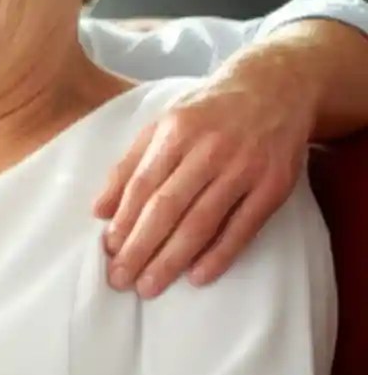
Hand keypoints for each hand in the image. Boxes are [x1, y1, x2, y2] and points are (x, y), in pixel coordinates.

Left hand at [93, 58, 315, 298]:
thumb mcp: (164, 125)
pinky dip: (219, 254)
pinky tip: (197, 277)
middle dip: (140, 247)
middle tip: (120, 280)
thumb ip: (130, 164)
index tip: (108, 252)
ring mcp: (243, 169)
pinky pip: (242, 228)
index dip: (124, 222)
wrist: (275, 88)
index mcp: (175, 133)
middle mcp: (208, 151)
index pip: (142, 186)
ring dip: (172, 258)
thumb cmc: (208, 111)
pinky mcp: (273, 186)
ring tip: (149, 286)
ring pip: (201, 221)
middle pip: (167, 208)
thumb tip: (98, 210)